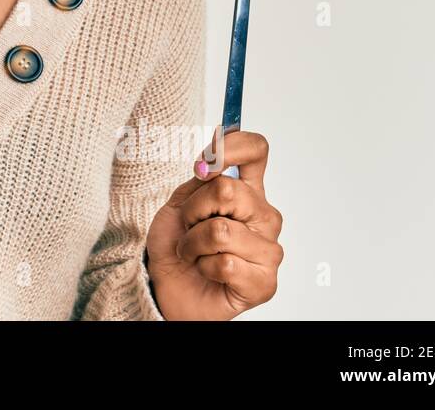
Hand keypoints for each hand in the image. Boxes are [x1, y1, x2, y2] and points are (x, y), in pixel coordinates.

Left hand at [144, 128, 282, 319]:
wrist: (166, 286)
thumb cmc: (176, 244)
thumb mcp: (180, 203)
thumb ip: (203, 178)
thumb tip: (215, 158)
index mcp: (247, 192)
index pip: (256, 150)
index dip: (229, 148)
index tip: (203, 165)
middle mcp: (263, 217)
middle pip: (229, 190)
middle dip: (193, 210)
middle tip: (188, 227)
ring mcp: (268, 250)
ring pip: (221, 230)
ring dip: (193, 243)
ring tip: (194, 253)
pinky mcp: (264, 282)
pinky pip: (226, 263)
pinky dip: (203, 267)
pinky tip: (206, 272)